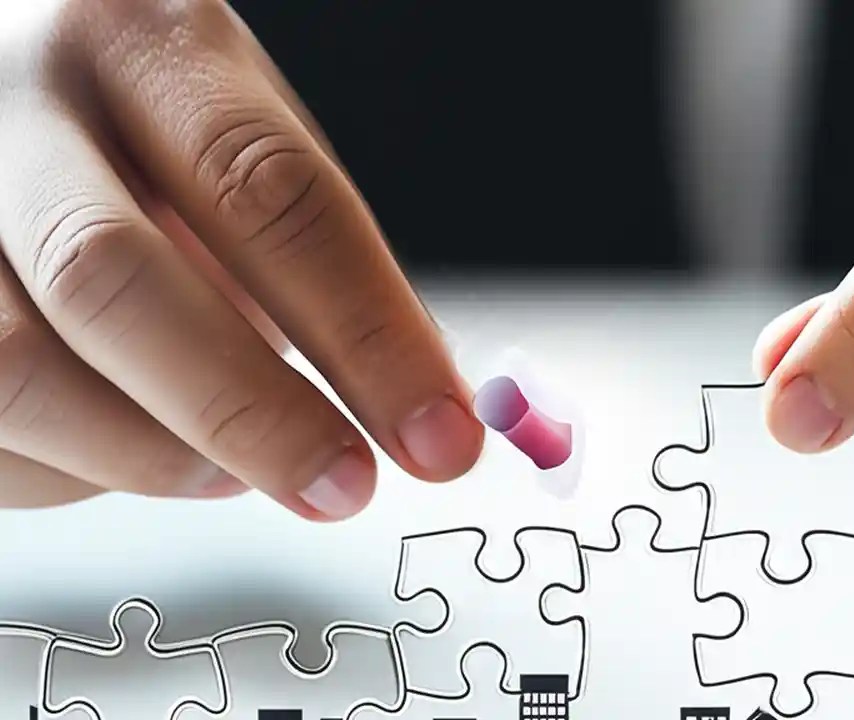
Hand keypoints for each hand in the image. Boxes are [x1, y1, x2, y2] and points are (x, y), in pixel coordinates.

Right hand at [0, 0, 482, 517]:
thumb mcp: (237, 139)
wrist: (0, 98)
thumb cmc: (142, 128)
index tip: (439, 436)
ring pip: (20, 372)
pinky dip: (79, 468)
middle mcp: (8, 101)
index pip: (268, 194)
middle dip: (249, 414)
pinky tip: (128, 438)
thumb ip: (316, 258)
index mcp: (138, 42)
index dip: (365, 332)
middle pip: (112, 281)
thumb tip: (419, 400)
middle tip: (343, 488)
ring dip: (149, 454)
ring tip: (229, 470)